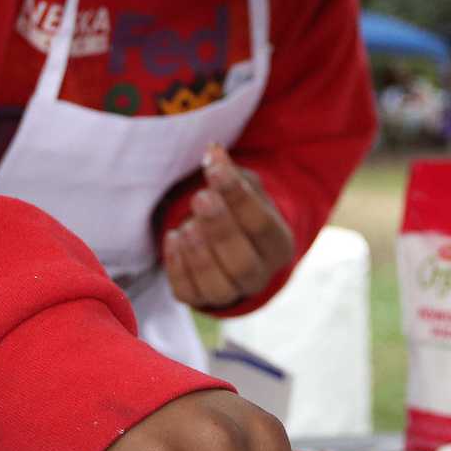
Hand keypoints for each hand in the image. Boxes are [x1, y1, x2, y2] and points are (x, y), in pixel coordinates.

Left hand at [164, 146, 296, 309]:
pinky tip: (173, 239)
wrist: (229, 243)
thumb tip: (213, 151)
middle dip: (220, 230)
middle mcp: (259, 275)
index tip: (215, 169)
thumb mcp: (243, 187)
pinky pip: (188, 293)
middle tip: (201, 199)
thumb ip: (230, 172)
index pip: (261, 225)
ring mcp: (230, 292)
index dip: (238, 197)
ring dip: (199, 256)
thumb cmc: (238, 210)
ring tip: (186, 226)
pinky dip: (177, 267)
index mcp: (278, 245)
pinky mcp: (200, 300)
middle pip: (243, 263)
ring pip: (218, 286)